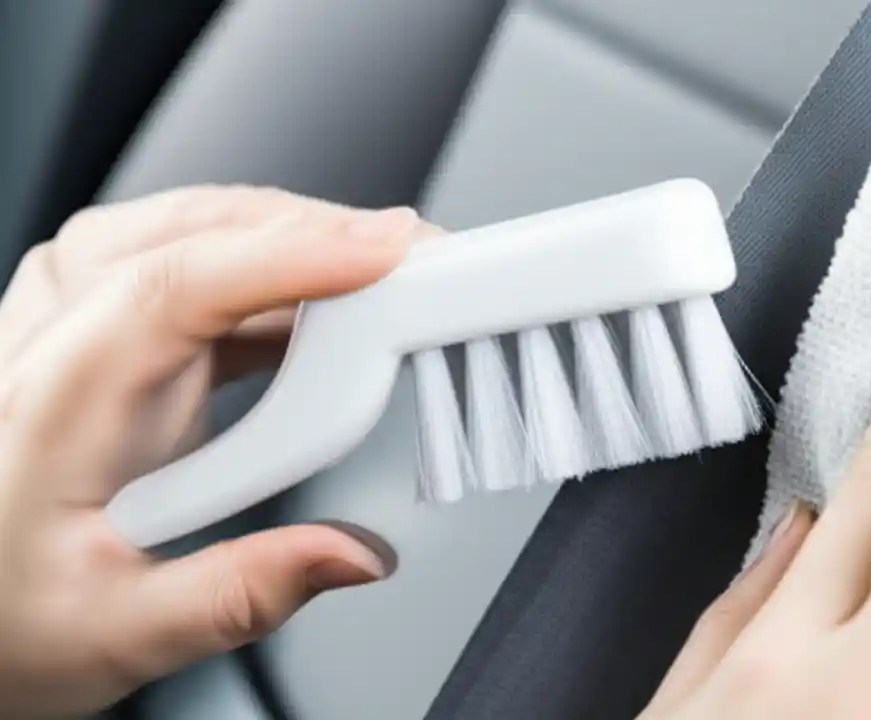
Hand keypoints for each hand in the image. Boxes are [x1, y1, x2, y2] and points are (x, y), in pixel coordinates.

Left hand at [0, 186, 431, 716]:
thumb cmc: (1, 616)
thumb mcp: (119, 633)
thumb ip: (242, 593)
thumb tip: (356, 553)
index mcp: (52, 399)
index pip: (174, 284)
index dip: (289, 256)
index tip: (387, 251)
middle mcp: (63, 338)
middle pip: (198, 234)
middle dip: (320, 234)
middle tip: (421, 263)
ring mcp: (88, 324)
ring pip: (203, 236)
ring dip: (303, 247)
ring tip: (387, 284)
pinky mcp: (118, 333)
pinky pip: (209, 271)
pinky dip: (282, 281)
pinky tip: (331, 315)